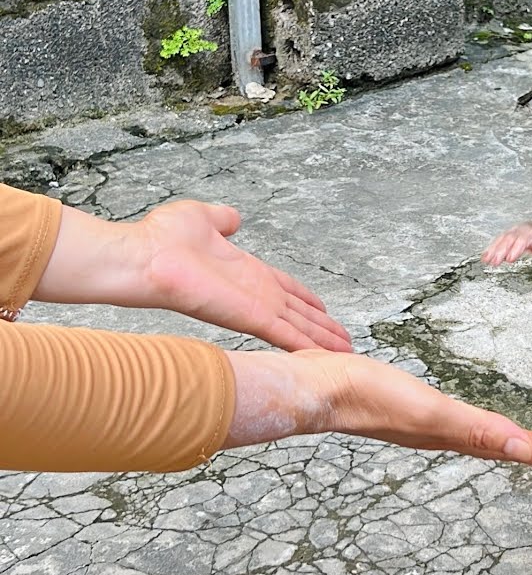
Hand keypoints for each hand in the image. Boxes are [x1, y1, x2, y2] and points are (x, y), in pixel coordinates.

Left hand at [138, 201, 351, 351]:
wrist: (142, 258)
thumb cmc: (161, 239)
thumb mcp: (201, 218)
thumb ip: (222, 219)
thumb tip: (233, 217)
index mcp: (246, 273)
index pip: (285, 289)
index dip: (306, 299)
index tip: (324, 309)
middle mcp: (254, 294)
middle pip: (297, 314)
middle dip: (322, 328)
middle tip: (345, 342)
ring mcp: (253, 308)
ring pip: (298, 328)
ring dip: (323, 341)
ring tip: (346, 353)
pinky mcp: (249, 317)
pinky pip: (285, 334)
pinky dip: (307, 346)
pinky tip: (327, 356)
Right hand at [223, 350, 531, 475]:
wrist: (320, 389)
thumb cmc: (372, 397)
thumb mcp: (431, 412)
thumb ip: (477, 428)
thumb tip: (520, 445)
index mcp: (456, 435)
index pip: (512, 448)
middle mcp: (446, 434)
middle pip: (500, 446)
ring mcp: (427, 424)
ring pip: (479, 436)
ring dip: (505, 440)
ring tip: (525, 440)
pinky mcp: (410, 409)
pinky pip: (457, 420)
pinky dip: (475, 422)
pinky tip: (467, 417)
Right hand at [482, 223, 531, 264]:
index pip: (523, 240)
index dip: (515, 249)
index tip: (509, 259)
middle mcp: (522, 230)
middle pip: (510, 239)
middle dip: (501, 250)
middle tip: (495, 262)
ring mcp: (515, 231)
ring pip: (502, 239)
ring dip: (494, 250)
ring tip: (487, 260)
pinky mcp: (509, 235)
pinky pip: (498, 240)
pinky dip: (491, 249)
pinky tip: (485, 257)